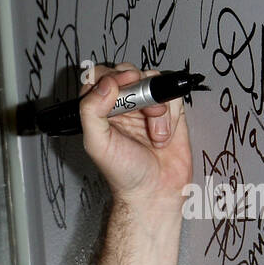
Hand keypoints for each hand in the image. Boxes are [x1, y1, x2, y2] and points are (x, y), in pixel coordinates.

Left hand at [79, 63, 192, 210]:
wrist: (155, 192)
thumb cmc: (124, 174)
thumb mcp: (96, 144)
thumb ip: (91, 111)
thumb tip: (104, 85)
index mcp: (100, 110)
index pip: (100, 77)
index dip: (111, 76)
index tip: (121, 85)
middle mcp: (123, 106)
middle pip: (129, 72)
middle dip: (138, 88)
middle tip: (140, 107)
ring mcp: (147, 107)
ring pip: (153, 81)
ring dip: (156, 106)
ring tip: (153, 132)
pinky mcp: (170, 112)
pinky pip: (173, 94)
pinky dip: (171, 114)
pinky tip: (163, 135)